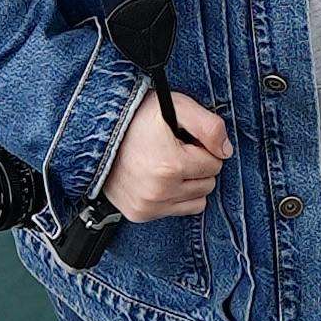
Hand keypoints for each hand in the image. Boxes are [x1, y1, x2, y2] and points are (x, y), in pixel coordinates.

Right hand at [104, 88, 229, 223]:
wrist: (94, 134)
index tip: (184, 139)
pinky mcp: (141, 214)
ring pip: (197, 200)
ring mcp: (149, 206)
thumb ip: (209, 125)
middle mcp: (160, 191)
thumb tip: (226, 151)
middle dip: (198, 166)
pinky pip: (178, 211)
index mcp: (170, 165)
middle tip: (175, 150)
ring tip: (167, 164)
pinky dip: (176, 196)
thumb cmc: (135, 117)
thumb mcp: (176, 106)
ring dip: (189, 183)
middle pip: (208, 183)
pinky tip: (160, 178)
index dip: (202, 147)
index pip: (215, 163)